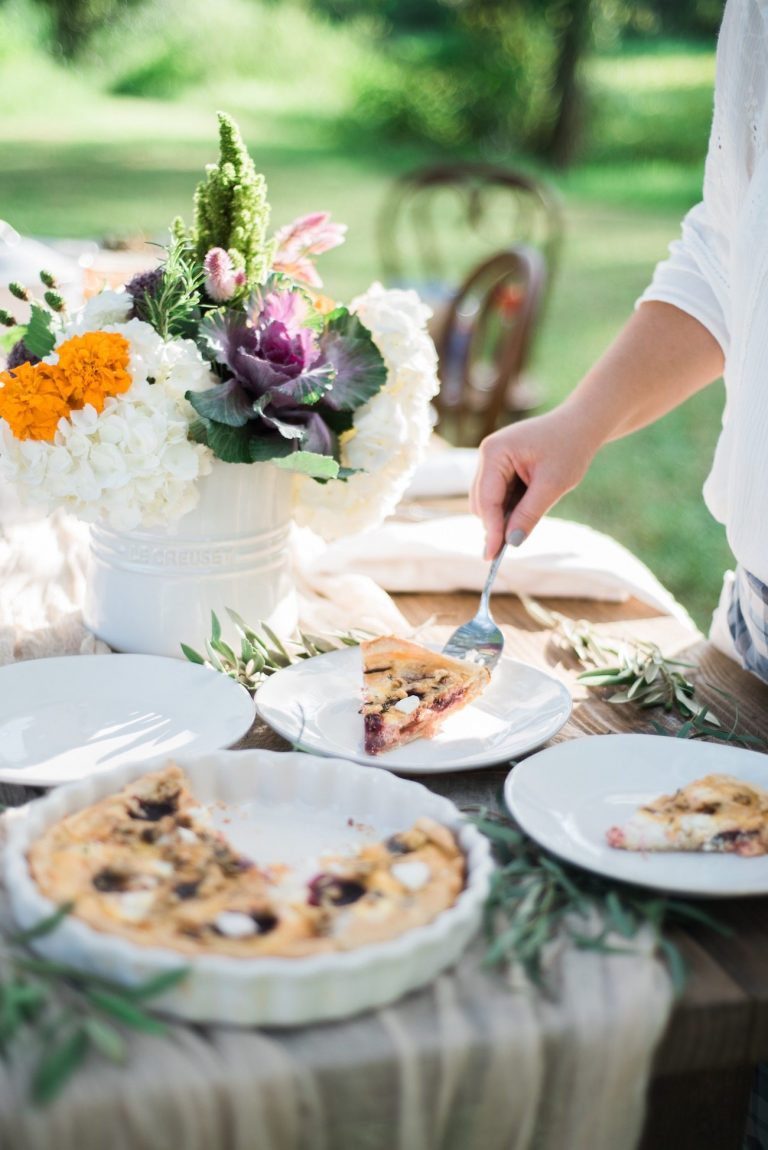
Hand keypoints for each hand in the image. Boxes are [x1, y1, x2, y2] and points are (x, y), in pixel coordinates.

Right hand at [470, 407, 597, 559]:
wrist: (582, 425)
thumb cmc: (570, 448)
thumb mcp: (553, 485)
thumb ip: (529, 514)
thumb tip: (512, 542)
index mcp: (495, 452)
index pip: (486, 500)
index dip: (491, 530)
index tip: (492, 557)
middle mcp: (488, 454)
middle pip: (482, 502)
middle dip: (497, 523)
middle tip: (516, 543)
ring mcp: (492, 459)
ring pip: (489, 500)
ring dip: (506, 514)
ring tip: (536, 509)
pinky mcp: (501, 466)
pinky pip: (499, 494)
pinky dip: (511, 506)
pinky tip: (533, 501)